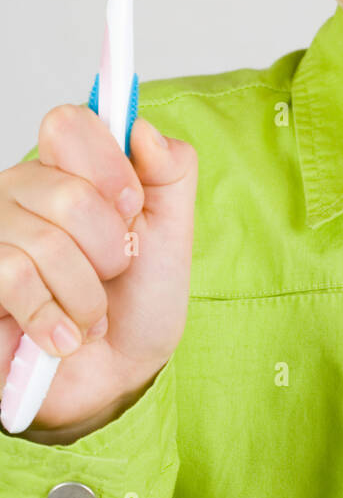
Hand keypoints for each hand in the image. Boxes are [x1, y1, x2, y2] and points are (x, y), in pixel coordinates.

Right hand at [0, 104, 196, 435]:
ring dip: (86, 296)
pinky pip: (13, 278)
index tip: (131, 208)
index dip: (109, 167)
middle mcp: (19, 193)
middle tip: (113, 273)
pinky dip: (54, 318)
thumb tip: (142, 129)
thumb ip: (171, 172)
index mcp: (66, 168)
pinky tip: (63, 337)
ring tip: (90, 314)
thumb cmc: (138, 298)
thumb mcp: (172, 231)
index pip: (68, 124)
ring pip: (44, 245)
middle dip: (111, 250)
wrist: (116, 373)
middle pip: (68, 194)